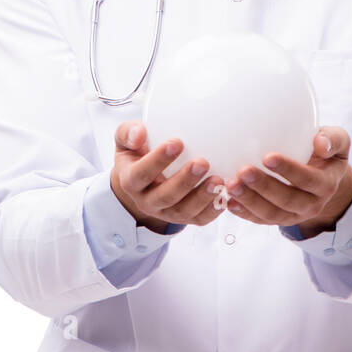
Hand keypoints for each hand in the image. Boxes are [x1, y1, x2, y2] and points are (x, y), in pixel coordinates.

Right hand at [110, 121, 226, 233]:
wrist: (143, 178)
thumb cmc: (137, 152)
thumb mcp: (126, 140)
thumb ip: (128, 133)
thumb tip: (139, 134)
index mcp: (130, 181)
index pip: (141, 174)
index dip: (158, 160)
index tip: (177, 142)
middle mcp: (146, 201)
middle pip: (164, 197)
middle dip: (184, 181)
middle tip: (202, 162)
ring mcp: (166, 212)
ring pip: (183, 211)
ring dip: (202, 198)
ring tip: (218, 180)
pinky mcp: (184, 218)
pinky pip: (199, 219)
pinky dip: (213, 210)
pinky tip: (225, 195)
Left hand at [223, 126, 351, 236]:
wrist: (324, 178)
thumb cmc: (326, 153)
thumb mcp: (339, 142)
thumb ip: (333, 139)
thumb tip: (320, 142)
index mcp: (325, 184)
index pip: (307, 179)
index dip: (288, 170)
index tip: (267, 157)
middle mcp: (311, 204)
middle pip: (286, 200)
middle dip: (263, 187)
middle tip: (243, 171)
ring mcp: (294, 215)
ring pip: (271, 213)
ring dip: (250, 201)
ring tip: (231, 185)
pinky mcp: (279, 219)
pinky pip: (260, 219)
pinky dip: (244, 213)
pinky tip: (229, 202)